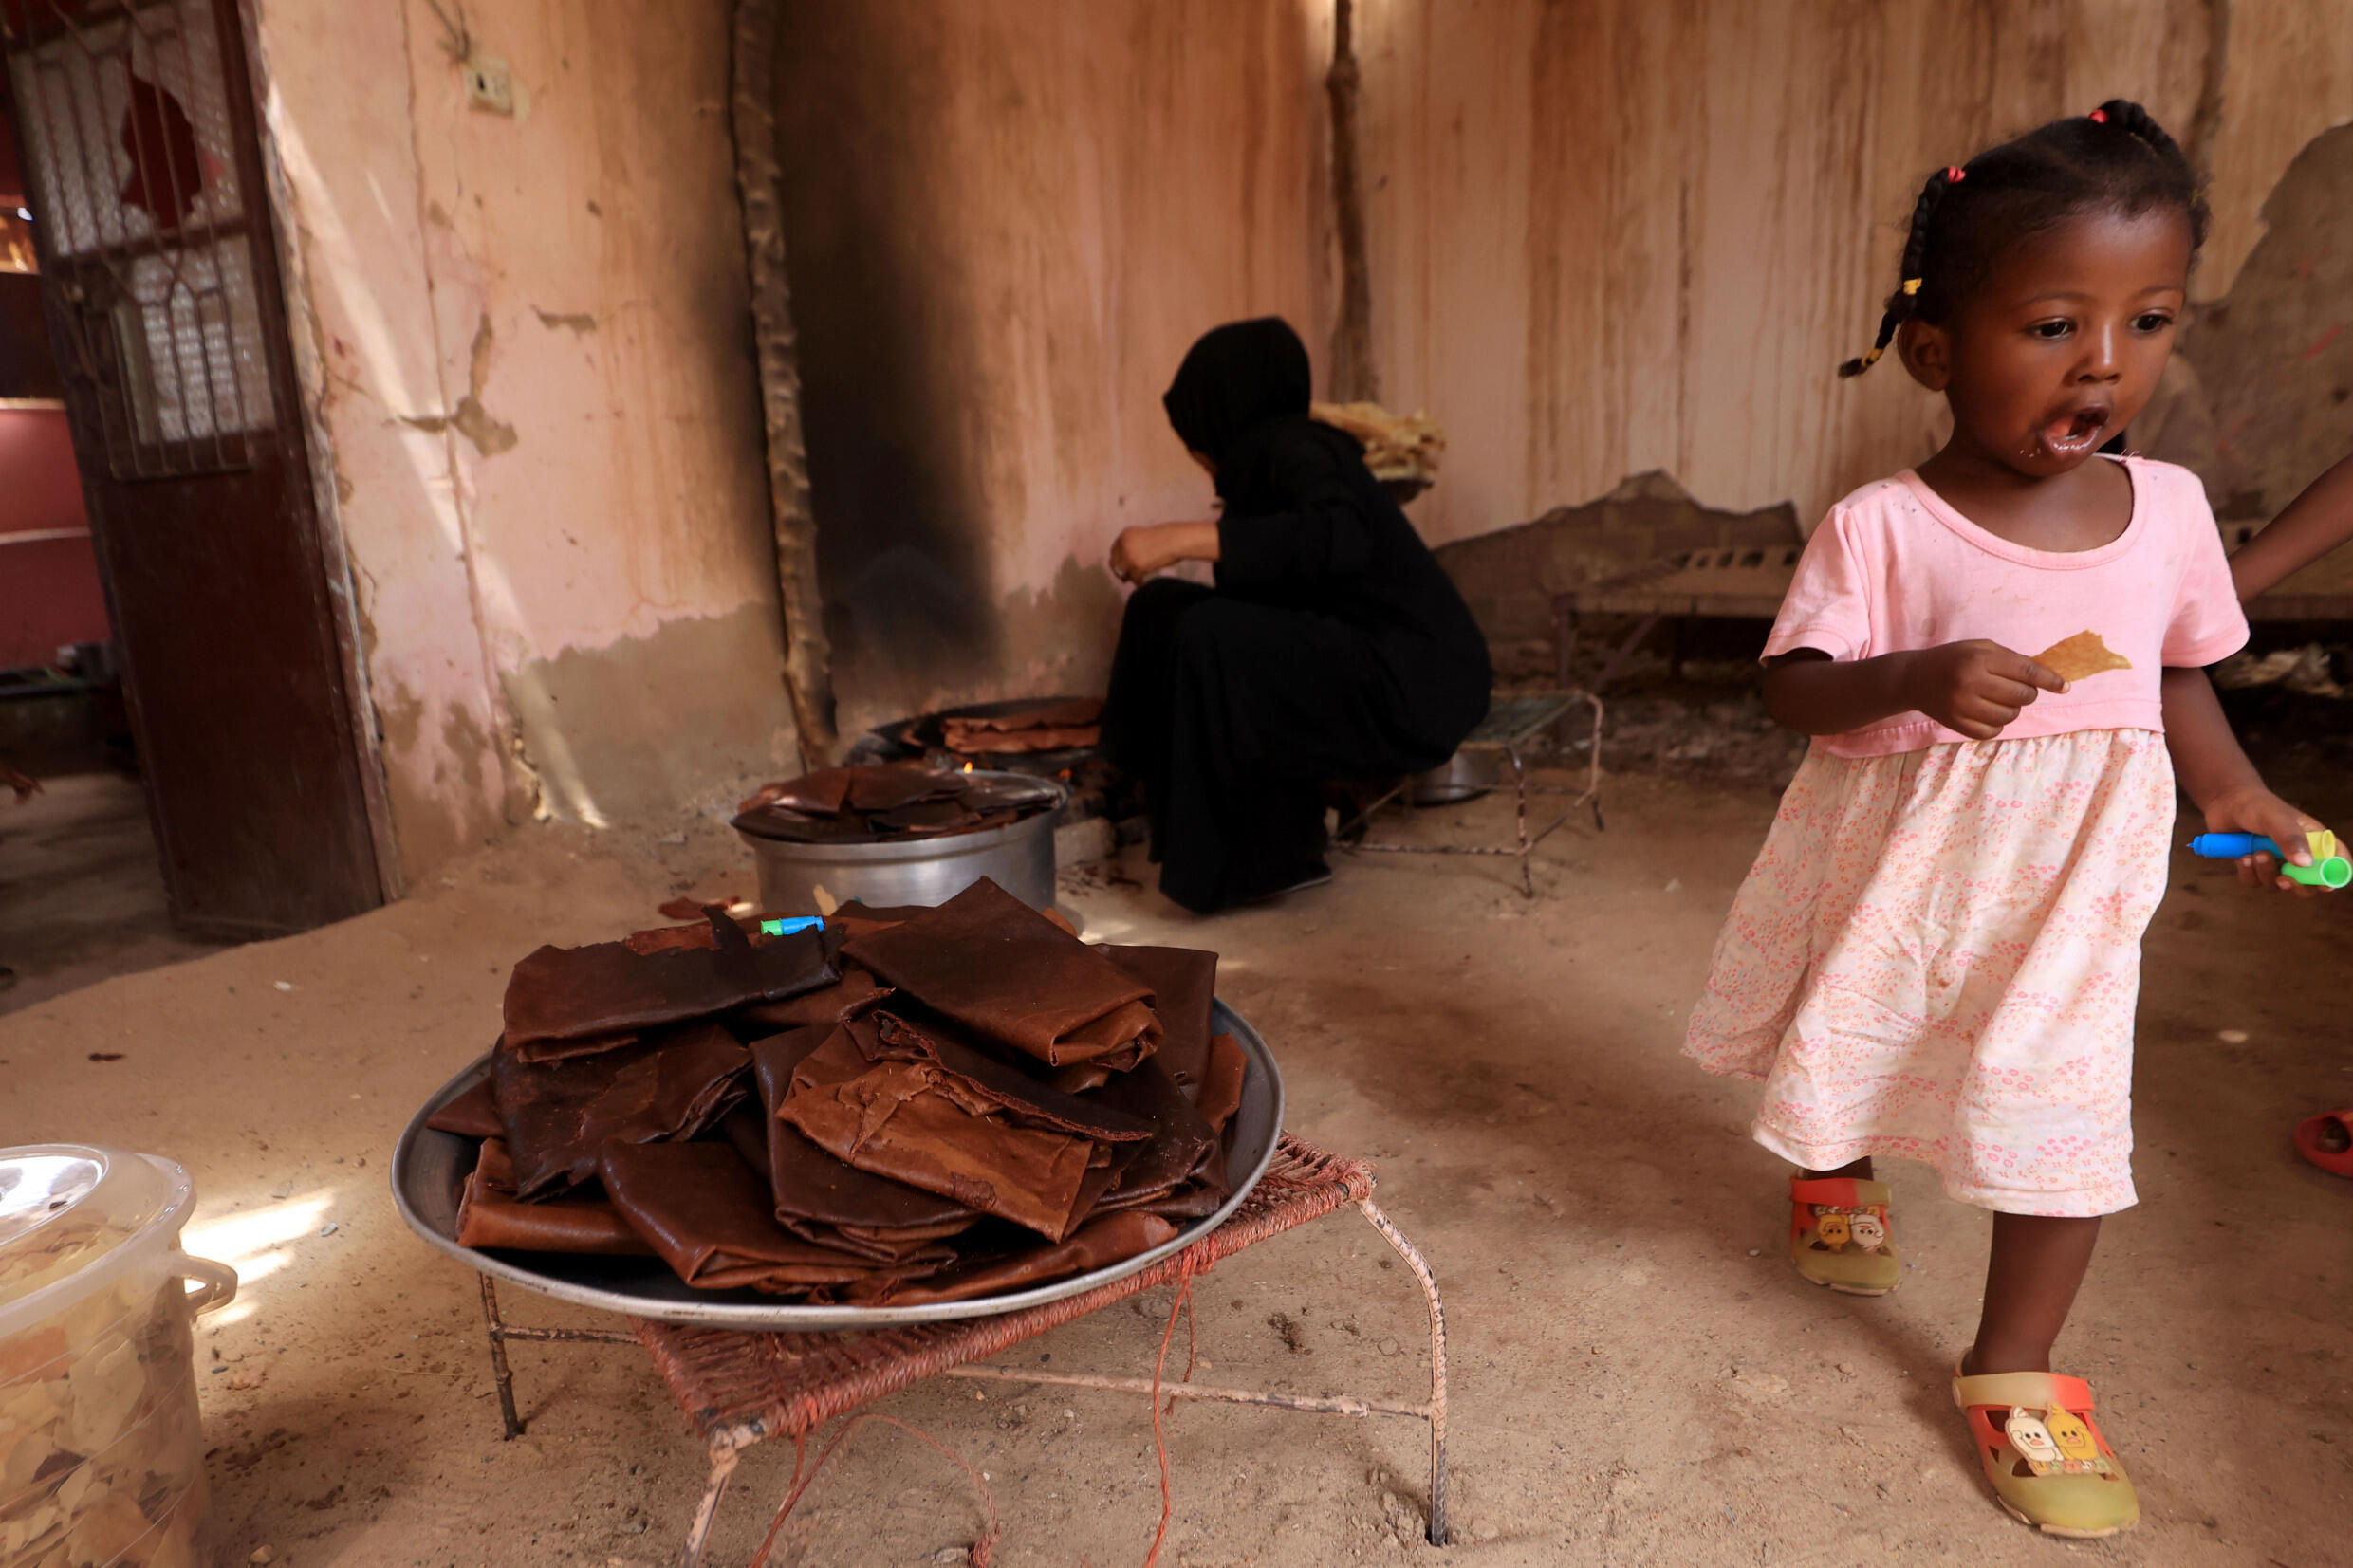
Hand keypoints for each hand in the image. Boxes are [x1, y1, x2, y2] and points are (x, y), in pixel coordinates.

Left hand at [1109, 522, 1215, 585]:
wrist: (1175, 540)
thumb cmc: (1165, 538)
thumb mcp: (1142, 537)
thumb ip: (1133, 546)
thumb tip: (1126, 562)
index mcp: (1125, 535)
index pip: (1114, 551)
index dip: (1117, 560)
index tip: (1122, 567)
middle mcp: (1124, 544)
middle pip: (1114, 563)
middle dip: (1119, 571)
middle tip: (1125, 578)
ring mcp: (1129, 555)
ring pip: (1123, 572)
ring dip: (1129, 577)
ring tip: (1137, 580)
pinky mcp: (1137, 566)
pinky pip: (1134, 579)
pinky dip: (1139, 582)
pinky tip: (1143, 582)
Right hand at [1895, 640, 2067, 739]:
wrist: (1913, 678)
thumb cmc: (1953, 659)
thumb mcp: (1980, 648)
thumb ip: (2012, 660)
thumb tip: (2048, 679)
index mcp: (1979, 659)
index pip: (2026, 672)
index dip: (2049, 680)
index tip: (2065, 687)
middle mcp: (1970, 683)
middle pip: (2022, 696)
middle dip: (2027, 693)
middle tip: (2015, 688)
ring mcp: (1963, 707)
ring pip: (2011, 715)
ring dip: (2012, 709)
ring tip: (1998, 699)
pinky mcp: (1958, 725)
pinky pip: (1994, 730)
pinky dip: (1997, 722)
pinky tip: (1986, 711)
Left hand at [2202, 786, 2330, 894]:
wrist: (2224, 802)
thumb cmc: (2256, 805)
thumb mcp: (2274, 818)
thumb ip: (2289, 838)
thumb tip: (2305, 863)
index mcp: (2314, 838)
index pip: (2338, 860)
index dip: (2335, 876)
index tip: (2323, 885)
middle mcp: (2299, 853)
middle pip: (2310, 884)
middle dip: (2297, 886)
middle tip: (2283, 879)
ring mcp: (2277, 861)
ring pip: (2279, 885)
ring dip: (2266, 874)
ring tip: (2254, 854)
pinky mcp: (2255, 867)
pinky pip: (2256, 883)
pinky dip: (2249, 874)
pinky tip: (2242, 858)